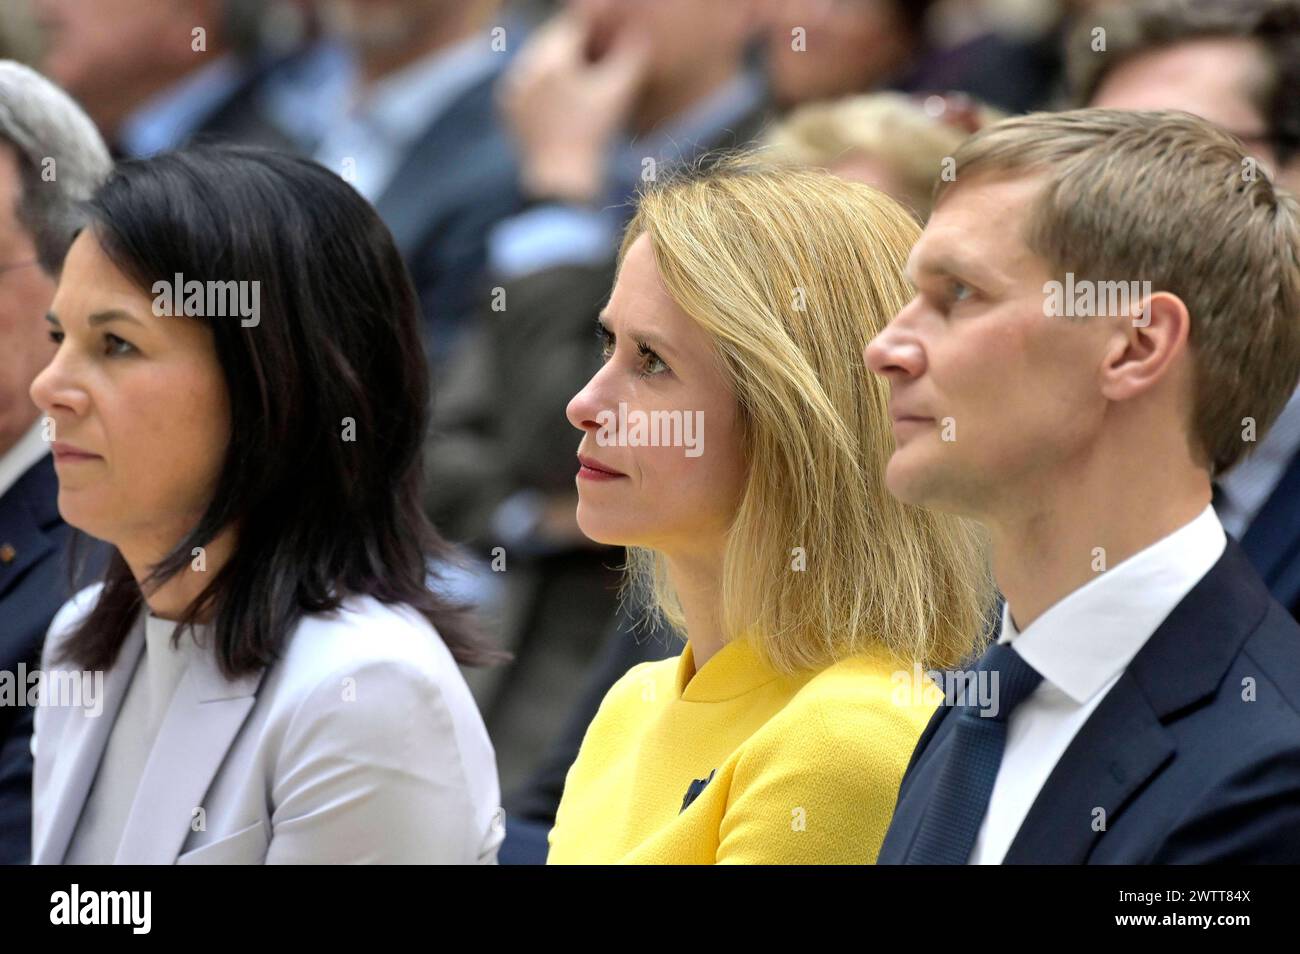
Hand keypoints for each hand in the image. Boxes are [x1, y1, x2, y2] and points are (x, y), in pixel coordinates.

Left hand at [499, 12, 650, 204]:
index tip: (607, 11)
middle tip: (597, 29)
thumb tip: (638, 32)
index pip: (573, 24)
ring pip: (540, 59)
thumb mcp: (617, 94)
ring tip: (585, 56)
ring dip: (562, 54)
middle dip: (577, 34)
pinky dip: (547, 77)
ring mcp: (514, 89)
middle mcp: (525, 69)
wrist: (561, 183)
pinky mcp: (510, 109)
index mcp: (549, 60)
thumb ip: (630, 56)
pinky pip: (530, 81)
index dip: (593, 16)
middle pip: (553, 39)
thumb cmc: (594, 138)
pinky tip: (566, 82)